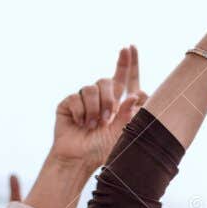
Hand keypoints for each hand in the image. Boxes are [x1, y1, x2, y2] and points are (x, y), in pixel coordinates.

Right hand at [48, 46, 145, 170]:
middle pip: (108, 80)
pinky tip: (80, 124)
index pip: (125, 79)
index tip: (130, 47)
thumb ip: (129, 114)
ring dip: (96, 108)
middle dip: (109, 95)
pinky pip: (76, 97)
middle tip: (109, 115)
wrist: (79, 159)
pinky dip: (81, 112)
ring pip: (93, 87)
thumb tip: (137, 93)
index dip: (127, 63)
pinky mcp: (69, 103)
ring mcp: (84, 99)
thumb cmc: (102, 149)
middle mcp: (101, 98)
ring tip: (94, 125)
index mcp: (118, 104)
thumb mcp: (121, 133)